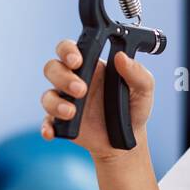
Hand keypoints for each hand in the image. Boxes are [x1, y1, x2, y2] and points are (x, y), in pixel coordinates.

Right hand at [40, 39, 154, 160]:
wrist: (128, 140)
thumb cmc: (134, 108)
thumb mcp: (143, 89)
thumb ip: (137, 72)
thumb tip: (122, 57)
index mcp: (91, 66)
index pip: (69, 49)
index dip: (67, 50)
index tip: (77, 60)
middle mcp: (74, 80)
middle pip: (52, 68)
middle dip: (62, 77)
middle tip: (82, 89)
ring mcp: (66, 101)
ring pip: (47, 95)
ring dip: (56, 103)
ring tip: (72, 112)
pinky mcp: (62, 123)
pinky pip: (47, 122)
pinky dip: (46, 126)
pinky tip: (51, 132)